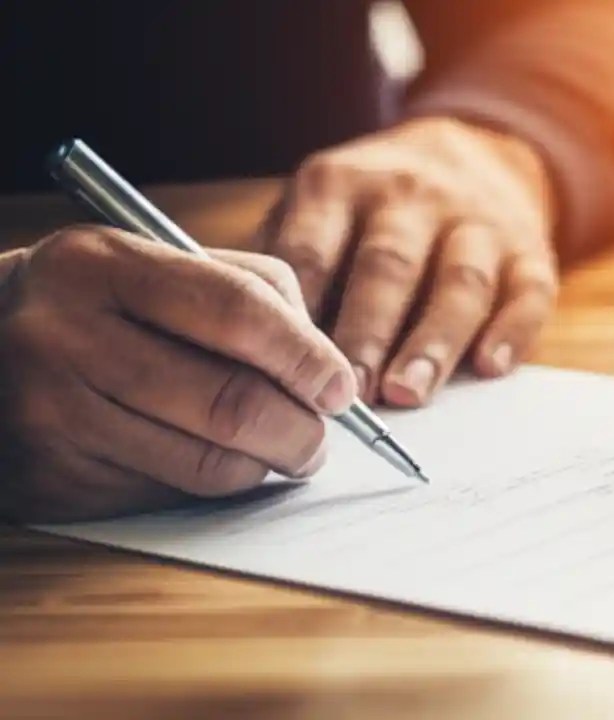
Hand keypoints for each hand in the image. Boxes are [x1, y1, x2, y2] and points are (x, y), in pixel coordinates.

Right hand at [0, 227, 355, 522]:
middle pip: (229, 402)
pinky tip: (212, 461)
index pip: (236, 311)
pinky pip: (167, 495)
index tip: (340, 387)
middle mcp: (64, 335)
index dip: (305, 356)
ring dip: (264, 466)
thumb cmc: (102, 303)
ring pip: (206, 463)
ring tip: (279, 451)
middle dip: (300, 431)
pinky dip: (211, 485)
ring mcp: (50, 413)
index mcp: (101, 264)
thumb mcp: (160, 264)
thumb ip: (254, 294)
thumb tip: (327, 368)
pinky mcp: (49, 478)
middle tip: (320, 438)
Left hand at [259, 117, 556, 405]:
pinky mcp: (530, 252)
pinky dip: (511, 331)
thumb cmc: (372, 206)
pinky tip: (489, 367)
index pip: (315, 249)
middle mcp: (413, 196)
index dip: (302, 309)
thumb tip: (246, 342)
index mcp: (343, 184)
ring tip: (408, 393)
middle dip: (367, 331)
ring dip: (434, 340)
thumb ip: (283, 260)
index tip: (286, 365)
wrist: (476, 152)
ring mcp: (478, 222)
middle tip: (350, 392)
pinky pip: (527, 292)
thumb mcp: (317, 205)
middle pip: (388, 265)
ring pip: (459, 281)